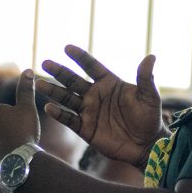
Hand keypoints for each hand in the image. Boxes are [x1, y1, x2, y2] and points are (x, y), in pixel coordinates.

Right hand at [39, 46, 162, 168]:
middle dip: (60, 72)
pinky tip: (49, 108)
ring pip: (67, 98)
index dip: (80, 57)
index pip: (91, 66)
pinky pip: (69, 119)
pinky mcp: (85, 128)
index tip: (67, 48)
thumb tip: (151, 57)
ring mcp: (89, 111)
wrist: (147, 145)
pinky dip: (59, 114)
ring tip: (40, 84)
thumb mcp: (149, 97)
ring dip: (53, 91)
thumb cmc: (150, 118)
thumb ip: (145, 78)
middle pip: (73, 80)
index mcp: (109, 83)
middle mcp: (95, 95)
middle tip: (46, 62)